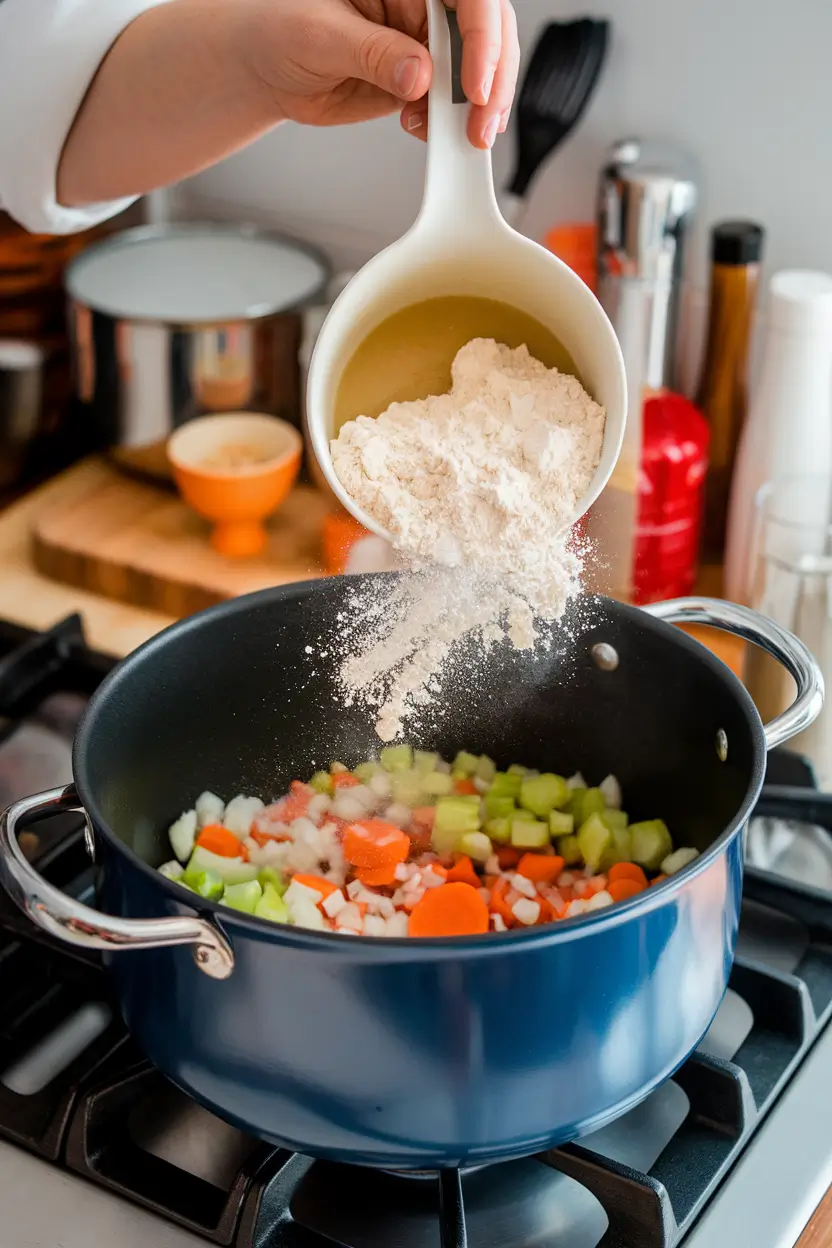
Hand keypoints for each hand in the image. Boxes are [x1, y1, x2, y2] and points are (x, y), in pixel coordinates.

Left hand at [243, 0, 518, 148]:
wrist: (262, 67)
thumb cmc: (276, 27)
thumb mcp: (318, 34)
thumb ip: (371, 53)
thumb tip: (420, 76)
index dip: (481, 35)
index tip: (473, 85)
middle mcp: (421, 3)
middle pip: (485, 29)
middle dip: (492, 79)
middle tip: (479, 123)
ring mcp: (424, 41)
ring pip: (478, 68)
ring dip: (477, 107)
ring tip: (460, 136)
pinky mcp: (420, 80)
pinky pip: (451, 101)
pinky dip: (452, 123)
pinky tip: (434, 134)